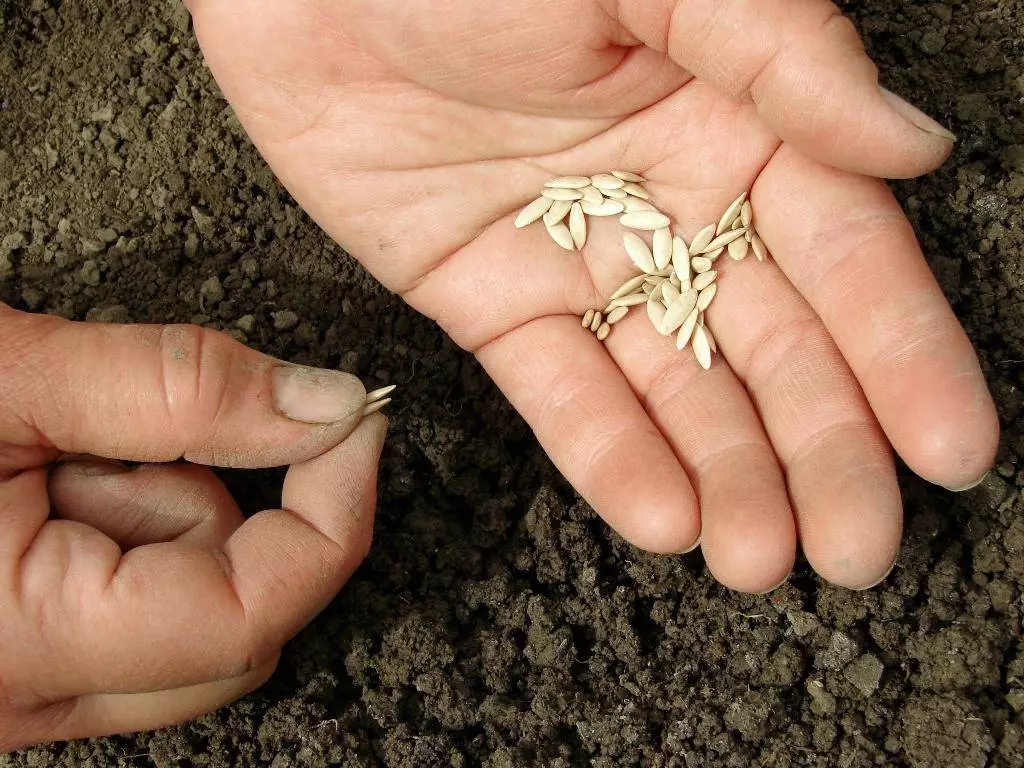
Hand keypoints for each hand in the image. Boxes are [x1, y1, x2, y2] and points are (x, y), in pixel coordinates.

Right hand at [0, 304, 385, 751]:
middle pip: (231, 619)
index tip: (356, 424)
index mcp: (18, 645)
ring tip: (37, 448)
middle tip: (120, 426)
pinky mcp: (14, 662)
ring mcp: (19, 693)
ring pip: (182, 608)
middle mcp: (24, 700)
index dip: (333, 512)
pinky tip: (31, 479)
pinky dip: (114, 524)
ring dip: (149, 505)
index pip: (254, 608)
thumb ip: (177, 389)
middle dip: (213, 505)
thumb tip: (324, 405)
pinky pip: (126, 604)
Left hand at [186, 0, 997, 591]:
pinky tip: (663, 518)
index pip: (841, 253)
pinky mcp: (486, 301)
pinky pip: (557, 390)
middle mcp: (667, 202)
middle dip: (817, 447)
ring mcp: (576, 261)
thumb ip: (779, 54)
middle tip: (856, 546)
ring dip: (722, 474)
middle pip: (766, 344)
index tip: (948, 449)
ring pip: (669, 386)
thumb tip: (909, 146)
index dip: (898, 354)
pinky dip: (607, 454)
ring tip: (762, 559)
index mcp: (735, 120)